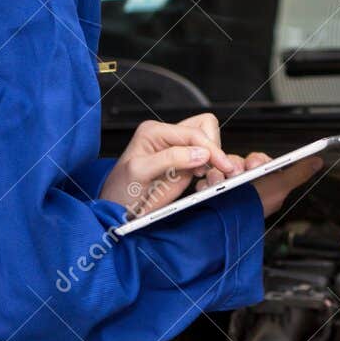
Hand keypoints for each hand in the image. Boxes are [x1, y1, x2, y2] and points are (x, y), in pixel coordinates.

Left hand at [99, 112, 239, 218]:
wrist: (118, 211)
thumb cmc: (121, 191)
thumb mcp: (140, 172)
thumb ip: (171, 159)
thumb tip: (201, 153)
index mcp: (155, 131)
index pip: (193, 132)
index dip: (210, 148)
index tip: (222, 164)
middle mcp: (168, 138)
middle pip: (205, 129)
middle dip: (214, 149)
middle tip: (216, 169)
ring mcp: (178, 152)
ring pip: (209, 143)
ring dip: (214, 159)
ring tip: (208, 176)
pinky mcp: (185, 166)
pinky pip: (207, 160)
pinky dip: (212, 169)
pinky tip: (204, 181)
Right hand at [192, 149, 324, 217]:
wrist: (228, 226)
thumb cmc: (256, 207)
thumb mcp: (280, 187)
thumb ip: (298, 173)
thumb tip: (318, 161)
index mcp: (262, 179)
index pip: (258, 160)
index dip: (256, 160)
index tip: (255, 164)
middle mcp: (245, 182)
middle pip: (238, 162)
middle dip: (235, 166)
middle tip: (236, 174)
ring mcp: (227, 186)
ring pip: (221, 168)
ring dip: (220, 174)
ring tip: (220, 183)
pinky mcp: (211, 192)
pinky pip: (206, 180)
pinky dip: (206, 184)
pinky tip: (208, 189)